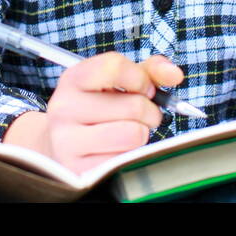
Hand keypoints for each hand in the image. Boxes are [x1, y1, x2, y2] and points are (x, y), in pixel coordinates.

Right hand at [6, 52, 183, 174]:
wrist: (61, 146)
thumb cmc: (97, 110)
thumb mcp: (116, 83)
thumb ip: (148, 72)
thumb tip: (174, 74)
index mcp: (73, 79)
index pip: (113, 66)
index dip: (140, 78)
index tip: (144, 88)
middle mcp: (64, 107)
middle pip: (134, 106)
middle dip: (148, 112)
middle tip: (140, 116)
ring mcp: (67, 140)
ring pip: (133, 134)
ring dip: (141, 134)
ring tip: (129, 131)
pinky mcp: (78, 169)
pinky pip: (125, 160)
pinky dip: (129, 155)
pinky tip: (116, 150)